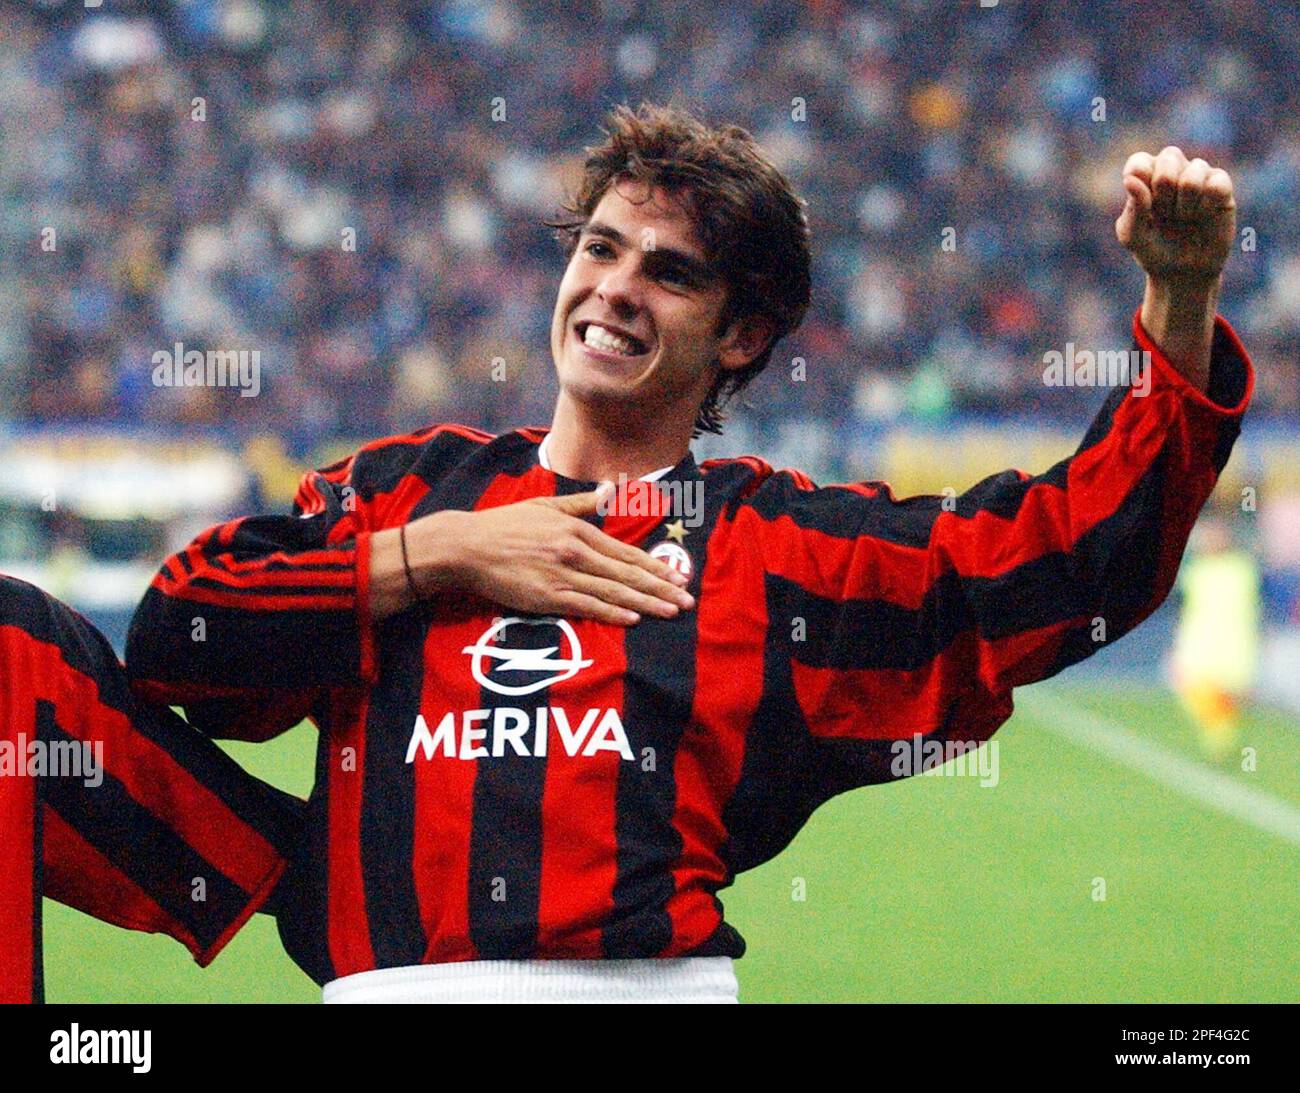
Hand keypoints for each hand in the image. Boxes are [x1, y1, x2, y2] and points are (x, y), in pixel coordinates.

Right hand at [395, 485, 694, 625]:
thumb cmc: (505, 525)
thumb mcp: (546, 505)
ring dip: (645, 603)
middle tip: (686, 600)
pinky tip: (632, 617)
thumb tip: (611, 488)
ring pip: (613, 591)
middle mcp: (575, 552)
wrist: (468, 546)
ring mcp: (562, 575)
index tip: (677, 576)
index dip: (654, 566)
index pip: (625, 552)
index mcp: (578, 530)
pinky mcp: (547, 596)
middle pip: (626, 573)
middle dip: (660, 588)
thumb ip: (582, 502)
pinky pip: (586, 606)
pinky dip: (611, 612)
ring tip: (670, 611)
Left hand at [1115, 146, 1234, 286]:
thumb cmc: (1153, 250)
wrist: (1183, 273)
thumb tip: (1130, 179)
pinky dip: (1206, 205)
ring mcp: (1199, 177)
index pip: (1140, 161)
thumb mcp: (1133, 236)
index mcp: (1146, 178)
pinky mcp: (1222, 188)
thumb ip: (1132, 208)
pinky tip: (1204, 216)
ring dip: (1185, 203)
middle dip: (1164, 190)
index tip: (1143, 205)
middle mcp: (1173, 171)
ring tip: (1184, 218)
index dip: (1141, 180)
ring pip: (1195, 170)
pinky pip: (1217, 183)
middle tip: (1164, 214)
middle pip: (1169, 156)